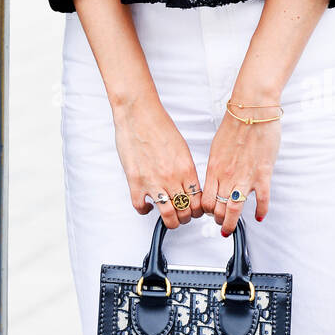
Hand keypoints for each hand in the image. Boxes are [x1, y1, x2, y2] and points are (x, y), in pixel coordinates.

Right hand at [112, 92, 204, 228]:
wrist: (138, 114)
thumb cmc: (158, 124)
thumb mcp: (181, 147)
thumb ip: (185, 168)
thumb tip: (187, 183)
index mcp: (186, 168)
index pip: (199, 201)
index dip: (198, 210)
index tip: (195, 209)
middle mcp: (172, 178)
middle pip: (186, 212)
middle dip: (186, 217)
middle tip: (182, 215)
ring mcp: (153, 181)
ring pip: (168, 216)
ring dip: (171, 221)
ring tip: (169, 217)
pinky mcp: (135, 181)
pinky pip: (141, 207)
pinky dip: (145, 211)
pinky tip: (148, 206)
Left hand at [202, 99, 281, 235]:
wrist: (252, 111)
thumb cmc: (235, 125)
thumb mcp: (217, 147)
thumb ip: (217, 165)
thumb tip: (216, 177)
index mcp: (214, 168)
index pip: (204, 200)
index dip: (205, 210)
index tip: (209, 212)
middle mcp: (227, 176)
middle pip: (217, 209)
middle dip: (217, 220)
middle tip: (221, 223)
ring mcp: (244, 177)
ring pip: (234, 210)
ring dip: (231, 223)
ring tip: (231, 229)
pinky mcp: (262, 175)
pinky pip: (262, 200)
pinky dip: (261, 212)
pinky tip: (259, 216)